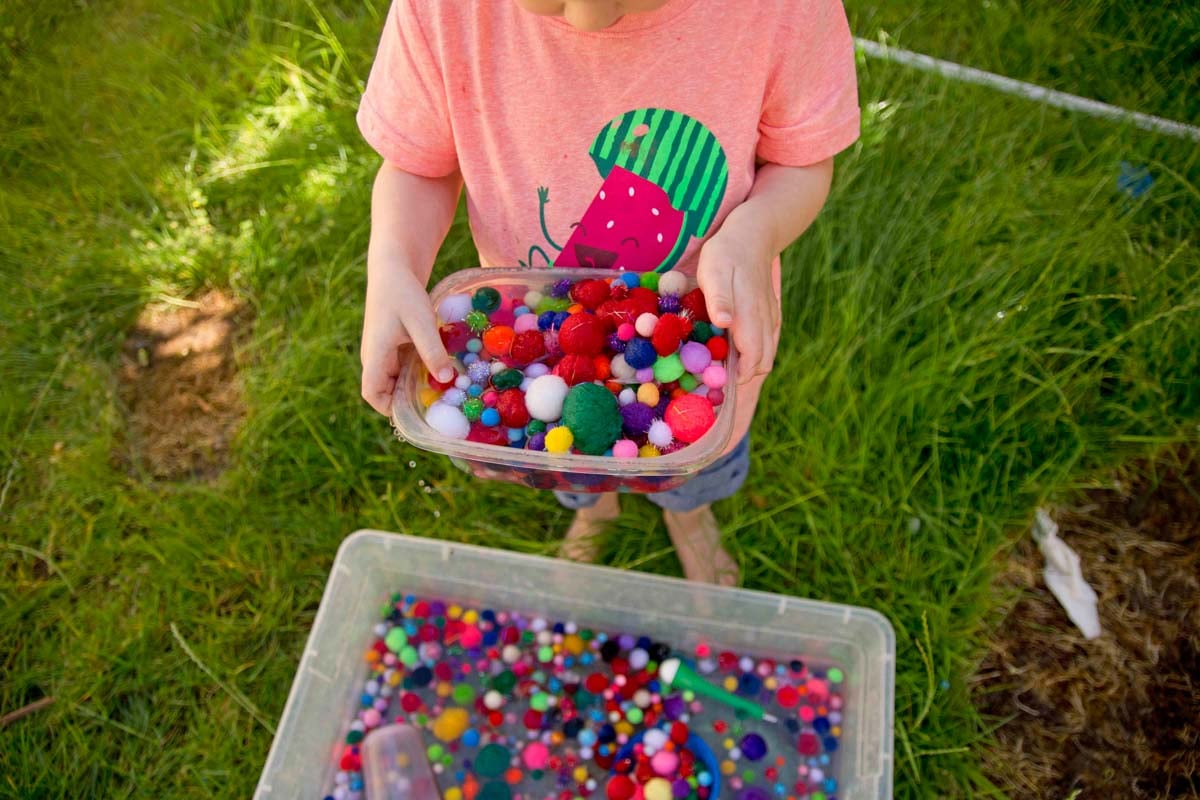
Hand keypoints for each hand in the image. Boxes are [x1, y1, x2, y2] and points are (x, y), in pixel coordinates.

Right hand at [360, 266, 455, 415]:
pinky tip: (441, 367)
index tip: (416, 409)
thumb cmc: (403, 293)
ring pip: (398, 380)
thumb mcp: (421, 321)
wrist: (393, 268)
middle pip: (387, 391)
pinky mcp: (395, 346)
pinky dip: (420, 371)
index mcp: (375, 355)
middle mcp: (376, 358)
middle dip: (410, 400)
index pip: (372, 394)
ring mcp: (385, 353)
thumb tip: (446, 379)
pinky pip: (405, 367)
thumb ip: (432, 350)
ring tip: (445, 387)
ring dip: (417, 385)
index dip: (389, 408)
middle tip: (441, 402)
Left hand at [695, 217, 779, 384]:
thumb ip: (719, 299)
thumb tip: (725, 324)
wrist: (755, 232)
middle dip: (744, 376)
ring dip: (750, 364)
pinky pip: (768, 340)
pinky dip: (755, 350)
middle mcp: (764, 321)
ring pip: (767, 352)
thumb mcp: (714, 272)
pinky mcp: (770, 311)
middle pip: (763, 362)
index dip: (739, 378)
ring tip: (724, 364)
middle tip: (717, 376)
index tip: (718, 383)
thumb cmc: (727, 253)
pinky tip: (736, 346)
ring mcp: (770, 316)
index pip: (753, 360)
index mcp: (750, 317)